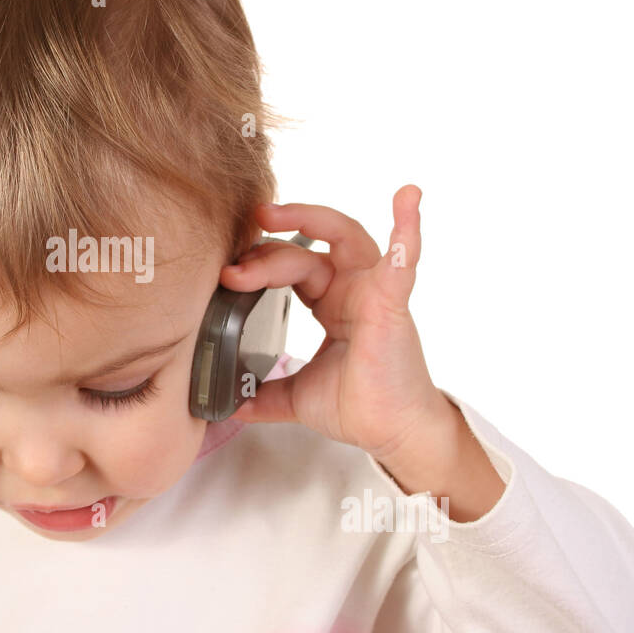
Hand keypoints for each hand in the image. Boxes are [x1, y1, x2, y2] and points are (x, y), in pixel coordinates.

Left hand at [220, 185, 452, 478]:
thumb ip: (262, 395)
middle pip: (307, 249)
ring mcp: (373, 292)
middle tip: (233, 264)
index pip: (291, 264)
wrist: (392, 433)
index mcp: (330, 302)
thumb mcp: (296, 397)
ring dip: (308, 218)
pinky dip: (407, 230)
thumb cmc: (358, 406)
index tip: (227, 275)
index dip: (259, 264)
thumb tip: (226, 405)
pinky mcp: (392, 305)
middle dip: (267, 249)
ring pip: (343, 237)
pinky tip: (406, 199)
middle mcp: (351, 289)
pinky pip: (402, 262)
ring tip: (270, 214)